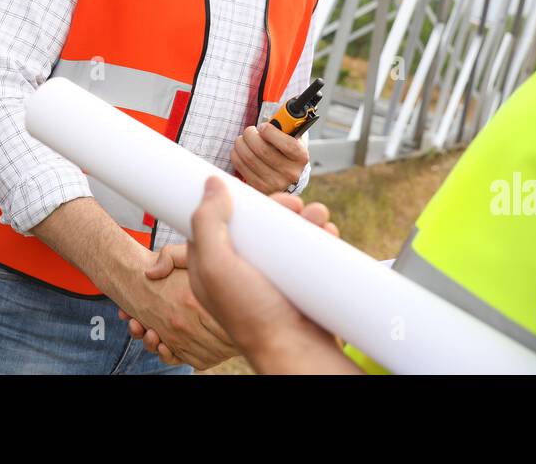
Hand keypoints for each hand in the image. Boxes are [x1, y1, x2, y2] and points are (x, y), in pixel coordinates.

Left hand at [120, 187, 342, 370]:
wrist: (295, 351)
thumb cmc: (252, 317)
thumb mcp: (217, 266)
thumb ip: (208, 223)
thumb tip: (211, 184)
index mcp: (212, 267)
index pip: (216, 222)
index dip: (234, 203)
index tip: (255, 196)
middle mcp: (240, 270)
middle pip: (256, 225)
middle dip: (278, 209)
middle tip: (294, 205)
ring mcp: (270, 277)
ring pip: (285, 235)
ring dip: (305, 219)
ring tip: (318, 217)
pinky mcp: (297, 284)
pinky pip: (308, 252)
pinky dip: (319, 238)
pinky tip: (327, 233)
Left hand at [231, 122, 306, 193]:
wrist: (285, 173)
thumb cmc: (285, 148)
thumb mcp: (291, 136)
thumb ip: (286, 124)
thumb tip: (279, 112)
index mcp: (301, 157)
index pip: (287, 144)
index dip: (270, 132)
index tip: (263, 126)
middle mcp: (290, 173)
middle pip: (262, 150)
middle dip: (250, 135)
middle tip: (249, 131)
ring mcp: (275, 183)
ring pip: (249, 158)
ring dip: (241, 144)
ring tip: (242, 139)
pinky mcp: (260, 188)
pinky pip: (241, 167)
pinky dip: (236, 155)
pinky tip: (239, 150)